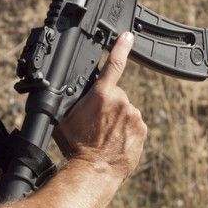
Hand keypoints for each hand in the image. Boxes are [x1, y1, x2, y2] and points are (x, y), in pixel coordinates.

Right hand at [54, 32, 147, 180]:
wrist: (95, 171)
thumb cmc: (77, 146)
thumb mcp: (65, 117)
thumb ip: (73, 99)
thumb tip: (69, 89)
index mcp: (101, 95)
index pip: (114, 64)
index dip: (121, 47)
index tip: (128, 36)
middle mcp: (121, 102)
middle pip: (115, 96)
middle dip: (107, 106)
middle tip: (96, 124)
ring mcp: (133, 116)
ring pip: (125, 112)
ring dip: (117, 120)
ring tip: (105, 137)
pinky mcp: (142, 129)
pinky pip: (134, 125)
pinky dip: (126, 131)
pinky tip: (115, 142)